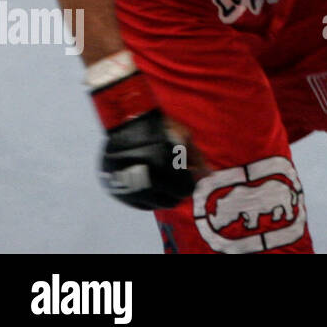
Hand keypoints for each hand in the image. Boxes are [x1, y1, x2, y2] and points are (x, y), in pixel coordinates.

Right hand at [90, 61, 205, 209]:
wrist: (125, 121)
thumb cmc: (159, 128)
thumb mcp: (184, 139)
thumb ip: (198, 159)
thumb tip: (209, 176)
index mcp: (165, 173)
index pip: (184, 191)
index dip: (189, 182)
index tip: (187, 173)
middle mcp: (146, 186)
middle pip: (170, 201)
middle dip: (177, 190)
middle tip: (176, 177)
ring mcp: (129, 190)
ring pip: (153, 204)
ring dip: (162, 195)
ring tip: (163, 177)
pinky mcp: (117, 190)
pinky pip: (137, 203)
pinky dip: (146, 197)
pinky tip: (150, 183)